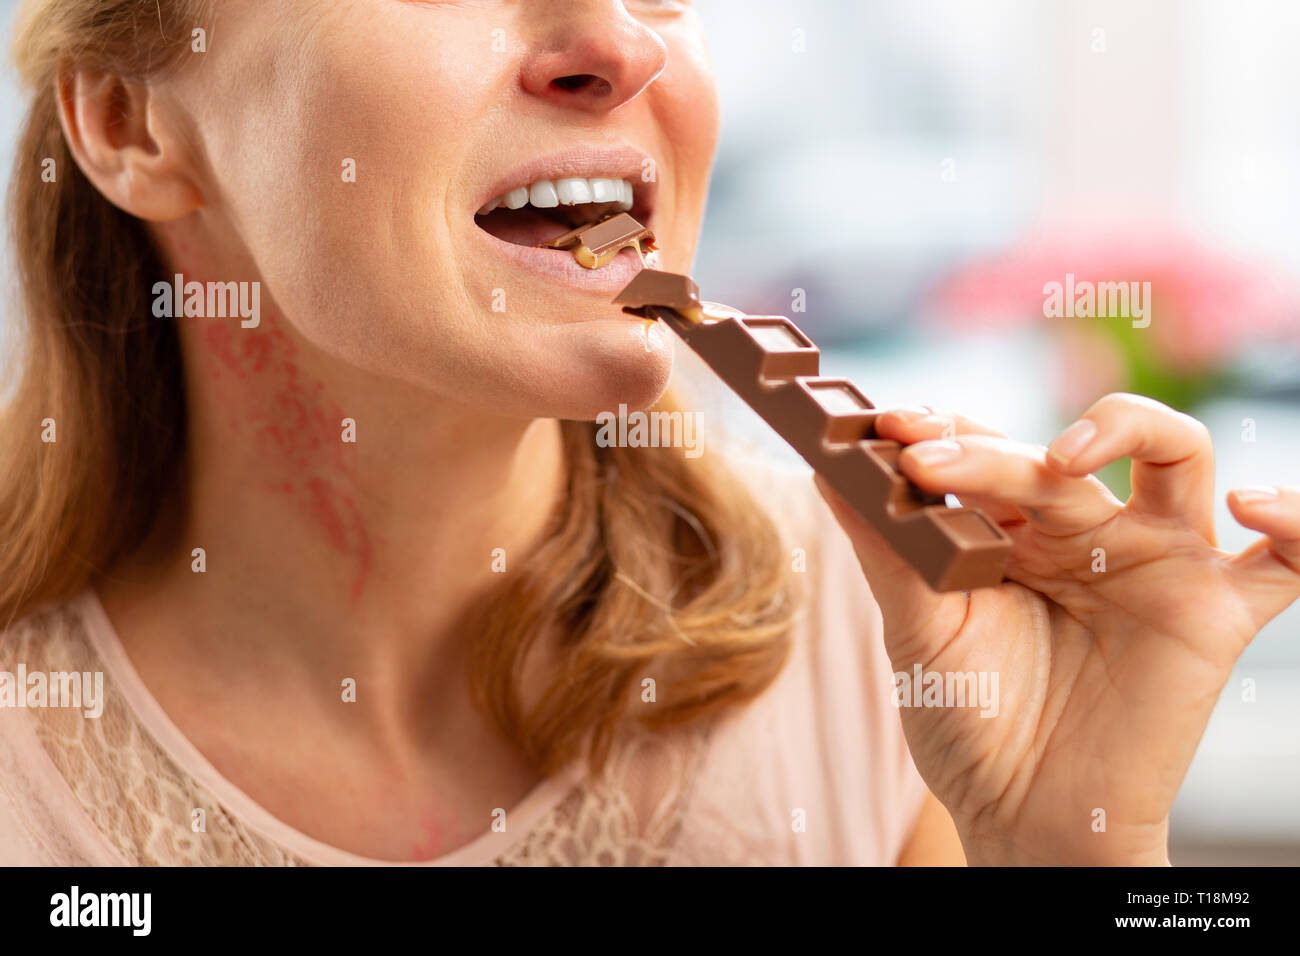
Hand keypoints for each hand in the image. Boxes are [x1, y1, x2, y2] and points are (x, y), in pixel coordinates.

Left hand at [816, 393, 1299, 864]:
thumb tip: (823, 467)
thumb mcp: (916, 632)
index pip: (988, 447)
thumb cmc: (967, 724)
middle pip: (1059, 453)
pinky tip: (1255, 508)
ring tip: (1067, 454)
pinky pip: (1287, 559)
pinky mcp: (1214, 612)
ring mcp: (1154, 563)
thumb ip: (885, 548)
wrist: (1023, 818)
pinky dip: (1294, 524)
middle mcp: (1087, 531)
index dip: (945, 429)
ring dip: (1131, 428)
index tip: (889, 428)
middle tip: (928, 459)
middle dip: (992, 450)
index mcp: (1014, 527)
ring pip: (1176, 454)